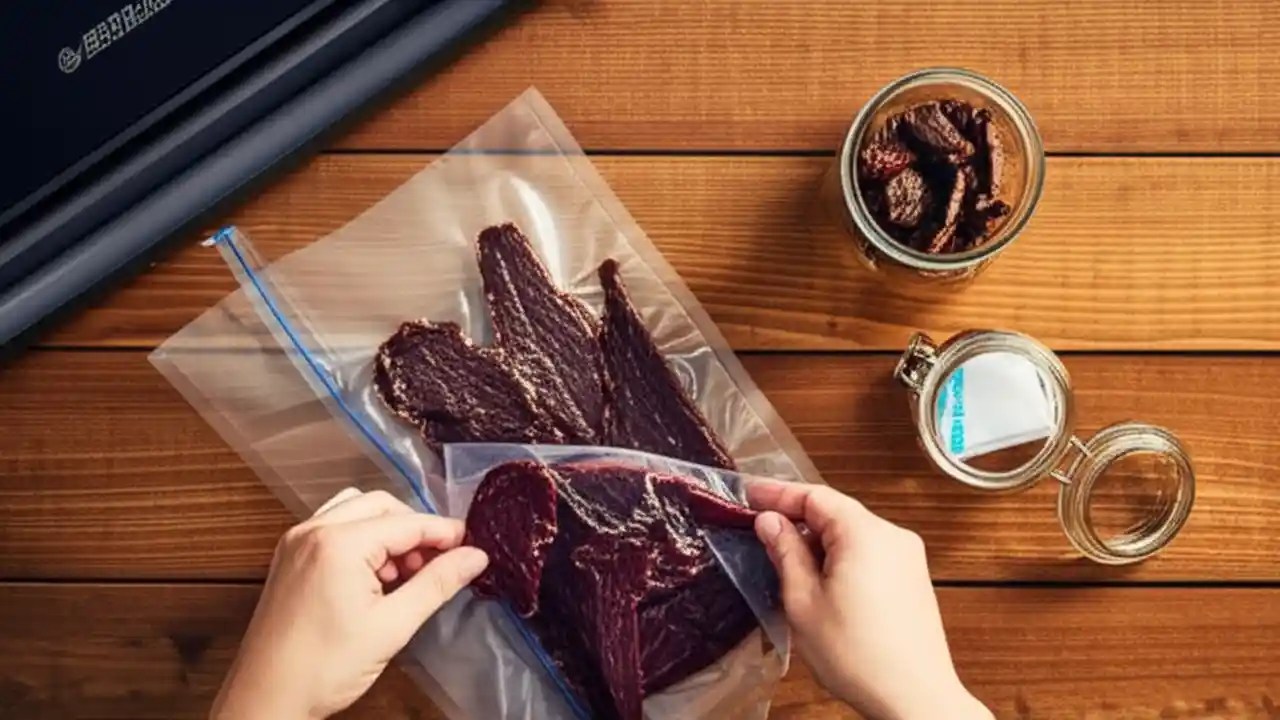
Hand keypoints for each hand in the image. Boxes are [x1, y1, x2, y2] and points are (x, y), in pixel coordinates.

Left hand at [211, 488, 488, 719]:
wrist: (266, 699)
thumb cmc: (324, 668)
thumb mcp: (392, 626)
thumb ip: (436, 584)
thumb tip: (475, 557)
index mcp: (337, 543)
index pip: (406, 523)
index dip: (444, 533)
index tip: (472, 546)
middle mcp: (312, 531)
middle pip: (381, 507)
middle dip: (414, 530)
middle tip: (439, 562)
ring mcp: (296, 542)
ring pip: (356, 512)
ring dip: (387, 532)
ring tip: (406, 572)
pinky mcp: (289, 557)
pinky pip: (334, 528)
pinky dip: (361, 540)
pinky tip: (375, 576)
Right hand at [747, 480, 990, 719]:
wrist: (914, 698)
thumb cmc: (858, 655)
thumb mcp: (803, 602)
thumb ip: (785, 552)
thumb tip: (769, 521)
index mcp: (865, 534)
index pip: (815, 495)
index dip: (778, 493)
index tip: (749, 493)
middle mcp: (892, 536)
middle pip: (836, 512)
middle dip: (797, 518)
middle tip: (759, 529)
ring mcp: (908, 557)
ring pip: (852, 534)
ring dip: (818, 540)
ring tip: (785, 560)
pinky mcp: (912, 578)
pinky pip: (869, 552)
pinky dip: (840, 556)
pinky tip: (819, 579)